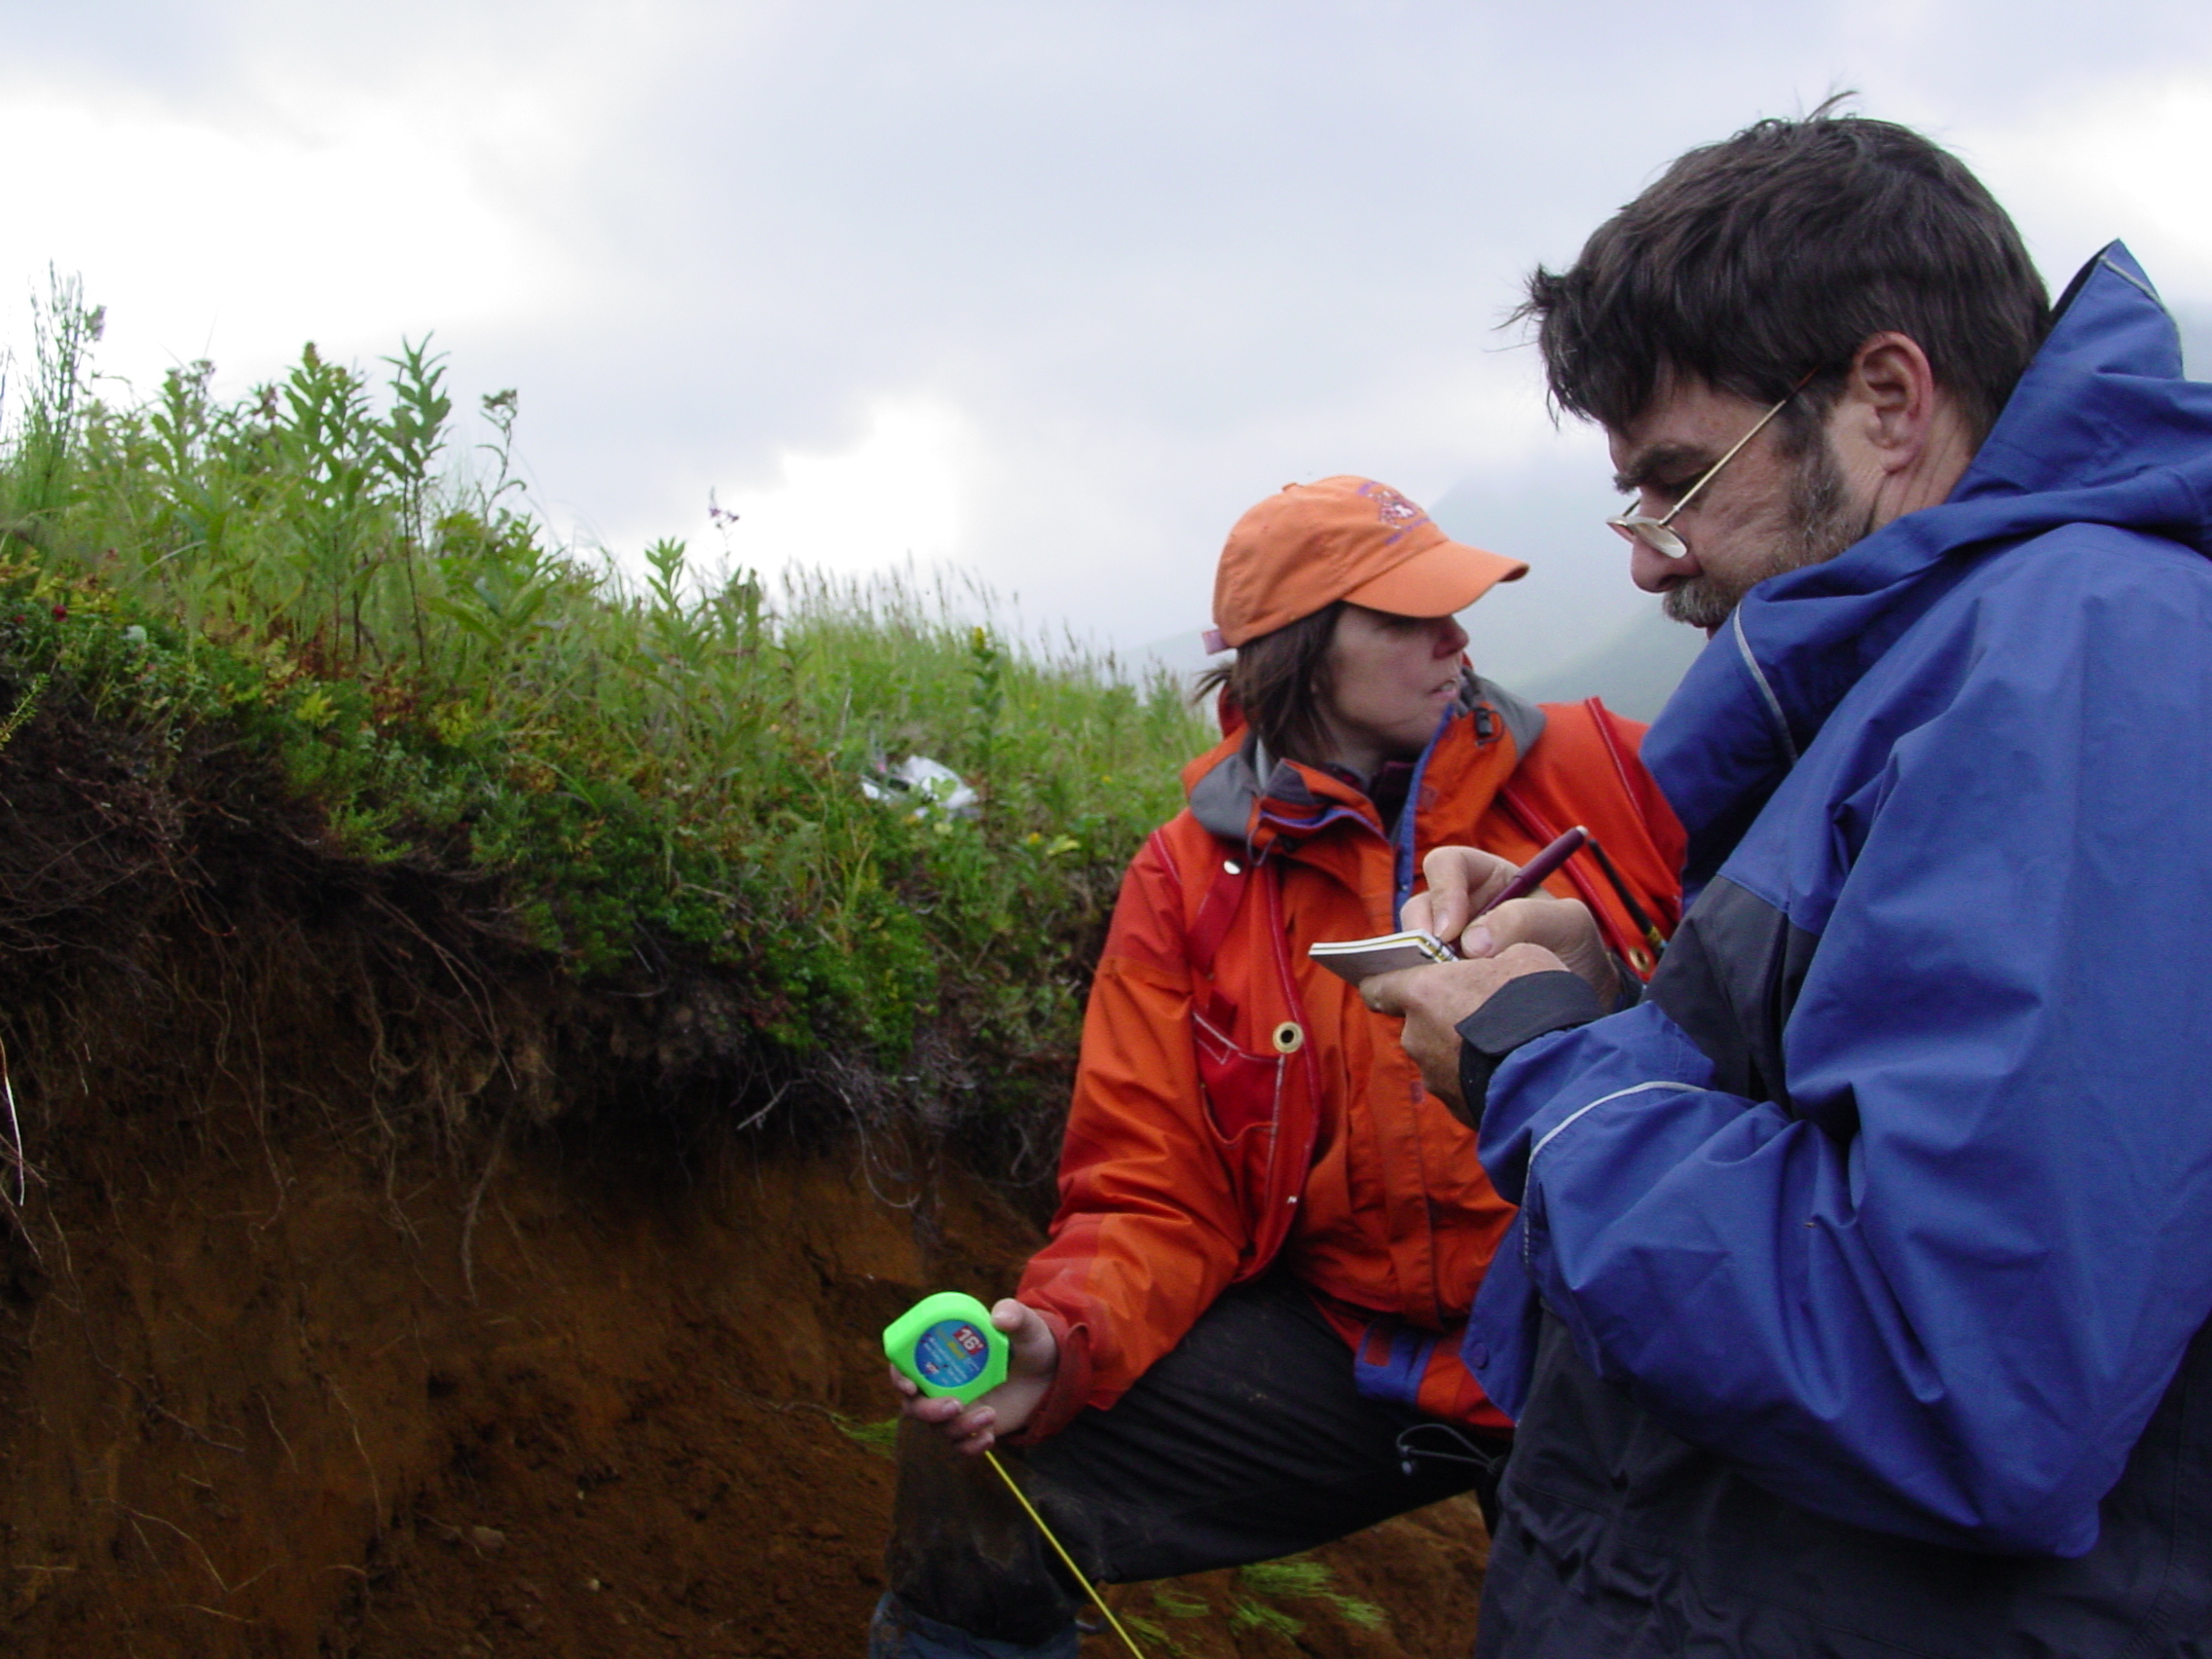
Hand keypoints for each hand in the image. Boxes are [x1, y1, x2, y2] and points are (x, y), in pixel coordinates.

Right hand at [886, 1298, 1058, 1455]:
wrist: (1050, 1374)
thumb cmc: (1029, 1343)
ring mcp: (956, 1408)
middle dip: (929, 1410)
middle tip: (956, 1405)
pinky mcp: (971, 1428)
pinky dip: (970, 1447)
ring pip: (938, 1428)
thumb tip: (1000, 1317)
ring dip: (957, 1428)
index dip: (899, 1376)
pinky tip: (988, 1437)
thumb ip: (1015, 1315)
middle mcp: (942, 1383)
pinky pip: (959, 1446)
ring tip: (989, 1415)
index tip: (911, 1385)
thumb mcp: (1026, 1325)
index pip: (906, 1364)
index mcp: (944, 1354)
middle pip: (914, 1405)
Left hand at [1362, 943, 1568, 1116]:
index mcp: (1422, 993)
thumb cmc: (1536, 1003)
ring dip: (1462, 1050)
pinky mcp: (1457, 1107)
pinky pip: (1462, 1085)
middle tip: (1481, 1011)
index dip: (1388, 981)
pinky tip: (1510, 1069)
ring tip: (1504, 1045)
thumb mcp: (1523, 956)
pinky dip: (1478, 1077)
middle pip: (1417, 1024)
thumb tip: (1491, 967)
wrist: (1557, 1072)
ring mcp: (1435, 1077)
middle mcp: (1417, 1037)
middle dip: (1443, 1017)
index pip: (1378, 986)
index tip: (1400, 979)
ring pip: (1440, 1057)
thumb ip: (1491, 958)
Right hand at [1406, 846, 1618, 1007]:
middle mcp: (1462, 907)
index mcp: (1490, 879)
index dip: (1443, 890)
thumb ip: (1526, 919)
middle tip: (1439, 966)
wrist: (1582, 998)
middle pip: (1420, 906)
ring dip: (1420, 966)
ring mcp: (1450, 944)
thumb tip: (1472, 943)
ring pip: (1412, 945)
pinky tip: (1444, 1004)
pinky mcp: (1442, 978)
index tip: (1450, 931)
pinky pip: (1418, 978)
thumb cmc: (1576, 950)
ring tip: (1446, 989)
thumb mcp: (1567, 925)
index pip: (1448, 864)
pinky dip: (1424, 990)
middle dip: (1422, 935)